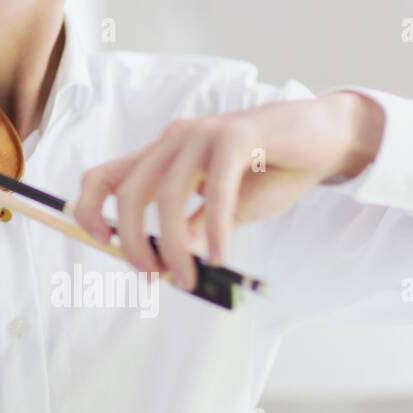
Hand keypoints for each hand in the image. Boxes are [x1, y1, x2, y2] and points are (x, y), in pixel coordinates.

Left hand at [73, 92, 383, 289]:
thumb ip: (191, 229)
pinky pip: (215, 191)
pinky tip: (219, 254)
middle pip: (127, 192)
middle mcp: (173, 140)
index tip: (104, 243)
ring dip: (172, 246)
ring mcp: (202, 134)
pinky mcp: (237, 136)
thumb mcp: (223, 210)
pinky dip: (214, 229)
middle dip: (132, 242)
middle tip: (154, 276)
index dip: (88, 209)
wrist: (324, 139)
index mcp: (162, 155)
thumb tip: (164, 263)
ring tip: (189, 278)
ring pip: (167, 195)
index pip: (103, 177)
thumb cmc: (269, 174)